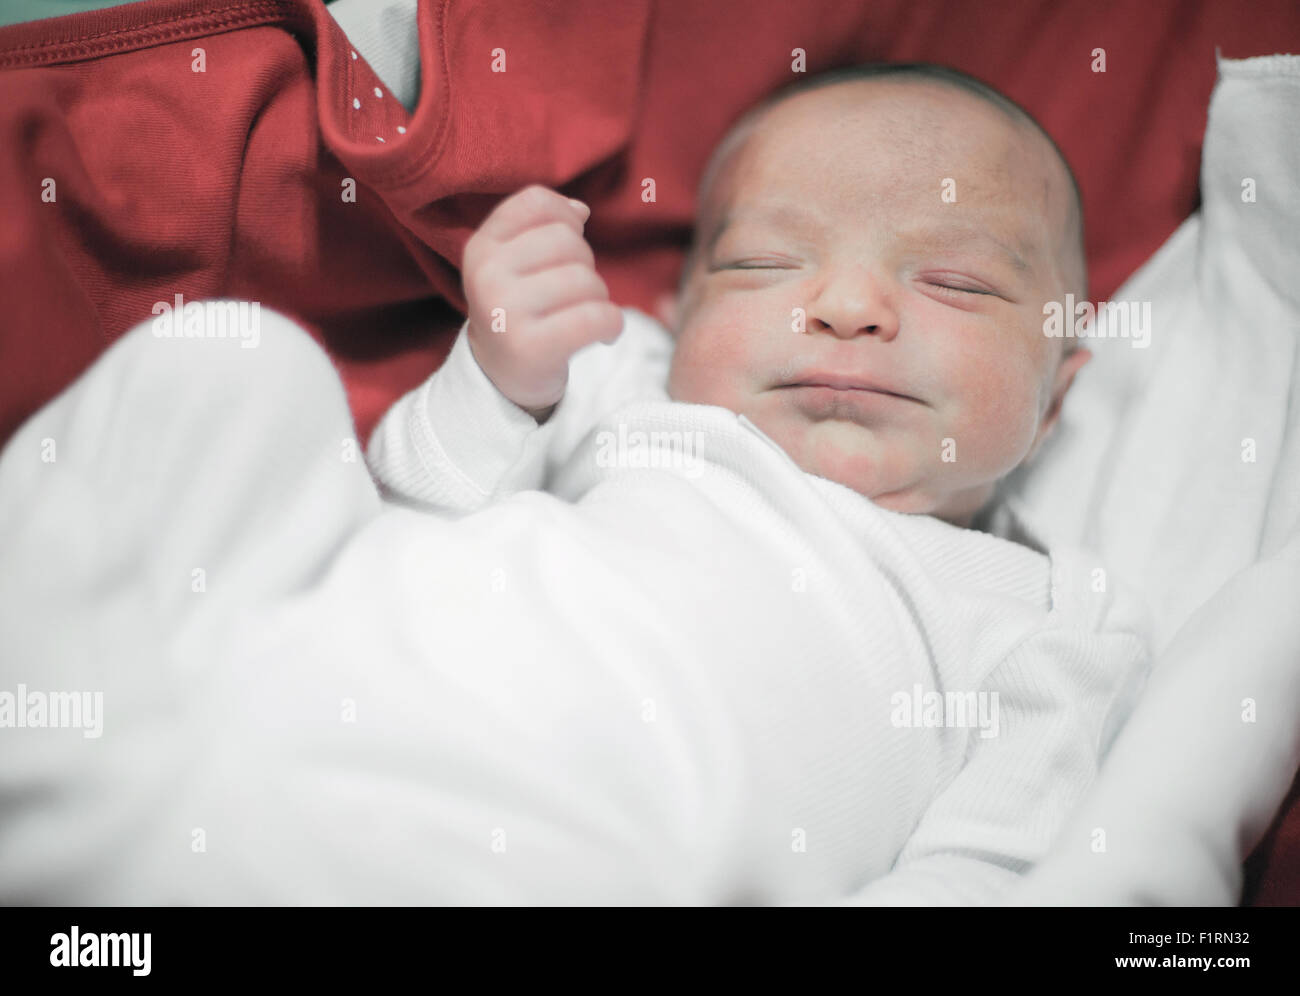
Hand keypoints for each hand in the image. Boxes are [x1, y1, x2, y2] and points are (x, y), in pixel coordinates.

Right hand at [461, 185, 623, 420]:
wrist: (501, 376)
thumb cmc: (519, 308)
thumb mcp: (515, 262)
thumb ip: (543, 227)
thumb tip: (580, 210)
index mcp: (482, 248)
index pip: (536, 202)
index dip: (565, 217)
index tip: (567, 248)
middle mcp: (487, 276)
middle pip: (567, 240)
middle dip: (585, 264)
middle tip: (574, 293)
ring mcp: (506, 312)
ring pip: (586, 279)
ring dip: (599, 298)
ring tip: (583, 315)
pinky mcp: (532, 347)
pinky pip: (597, 317)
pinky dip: (612, 324)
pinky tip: (604, 334)